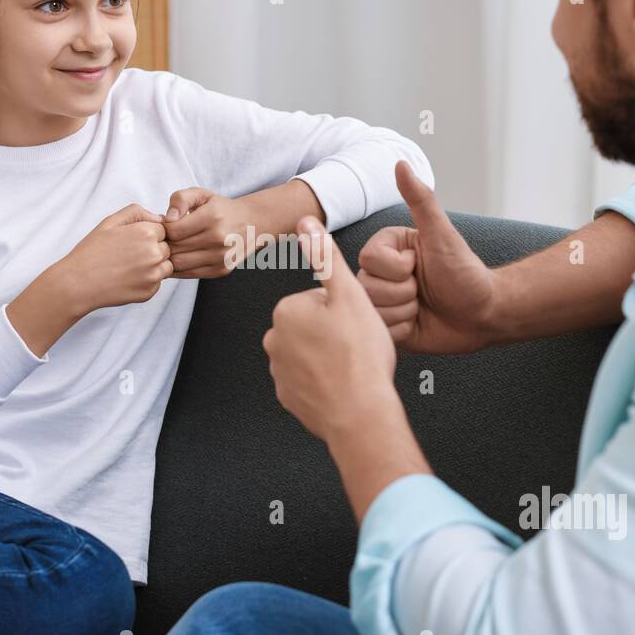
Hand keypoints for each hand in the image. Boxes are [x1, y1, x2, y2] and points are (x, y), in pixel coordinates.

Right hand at [60, 202, 173, 315]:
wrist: (78, 283)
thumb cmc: (92, 251)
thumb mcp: (110, 222)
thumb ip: (137, 212)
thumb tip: (160, 218)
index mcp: (147, 233)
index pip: (164, 230)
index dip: (147, 234)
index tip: (130, 241)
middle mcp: (154, 254)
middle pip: (167, 248)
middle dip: (153, 249)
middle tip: (128, 255)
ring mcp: (153, 275)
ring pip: (166, 266)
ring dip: (154, 266)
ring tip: (129, 267)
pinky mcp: (150, 292)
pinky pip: (157, 283)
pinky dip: (147, 281)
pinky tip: (127, 279)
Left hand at [162, 187, 247, 278]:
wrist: (252, 224)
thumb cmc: (221, 208)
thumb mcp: (201, 194)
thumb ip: (181, 199)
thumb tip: (168, 218)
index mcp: (213, 217)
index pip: (174, 230)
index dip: (163, 228)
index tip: (166, 226)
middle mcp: (219, 239)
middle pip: (175, 248)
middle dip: (164, 243)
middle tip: (164, 238)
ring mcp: (221, 257)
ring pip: (179, 264)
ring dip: (169, 257)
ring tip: (170, 248)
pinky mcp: (221, 270)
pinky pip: (189, 274)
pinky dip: (178, 268)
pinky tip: (179, 257)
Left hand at [262, 216, 398, 443]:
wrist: (360, 414)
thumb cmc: (359, 355)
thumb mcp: (349, 295)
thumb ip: (325, 256)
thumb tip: (305, 220)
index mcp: (286, 311)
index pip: (318, 298)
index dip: (343, 309)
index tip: (355, 325)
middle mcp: (274, 339)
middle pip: (311, 325)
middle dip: (333, 332)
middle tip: (356, 345)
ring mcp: (279, 371)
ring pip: (310, 352)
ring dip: (329, 356)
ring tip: (351, 366)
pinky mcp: (288, 396)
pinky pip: (308, 379)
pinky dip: (324, 380)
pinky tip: (342, 384)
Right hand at [356, 161, 499, 353]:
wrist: (483, 314)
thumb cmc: (466, 273)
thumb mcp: (443, 236)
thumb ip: (420, 200)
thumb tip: (401, 164)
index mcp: (388, 250)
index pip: (369, 259)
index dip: (397, 268)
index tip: (419, 265)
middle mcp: (381, 275)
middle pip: (367, 287)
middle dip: (403, 292)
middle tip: (424, 290)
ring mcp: (383, 302)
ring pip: (373, 312)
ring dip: (404, 312)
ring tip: (422, 306)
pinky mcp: (388, 328)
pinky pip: (381, 333)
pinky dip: (403, 330)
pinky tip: (418, 323)